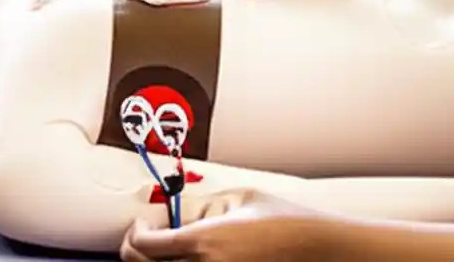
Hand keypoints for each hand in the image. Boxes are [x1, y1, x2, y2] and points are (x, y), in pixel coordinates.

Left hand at [120, 189, 329, 261]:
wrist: (318, 248)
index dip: (135, 234)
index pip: (143, 246)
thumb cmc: (285, 221)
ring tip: (172, 249)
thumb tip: (180, 214)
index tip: (143, 226)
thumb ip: (206, 206)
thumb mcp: (242, 198)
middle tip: (147, 239)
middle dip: (138, 251)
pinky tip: (193, 258)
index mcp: (205, 241)